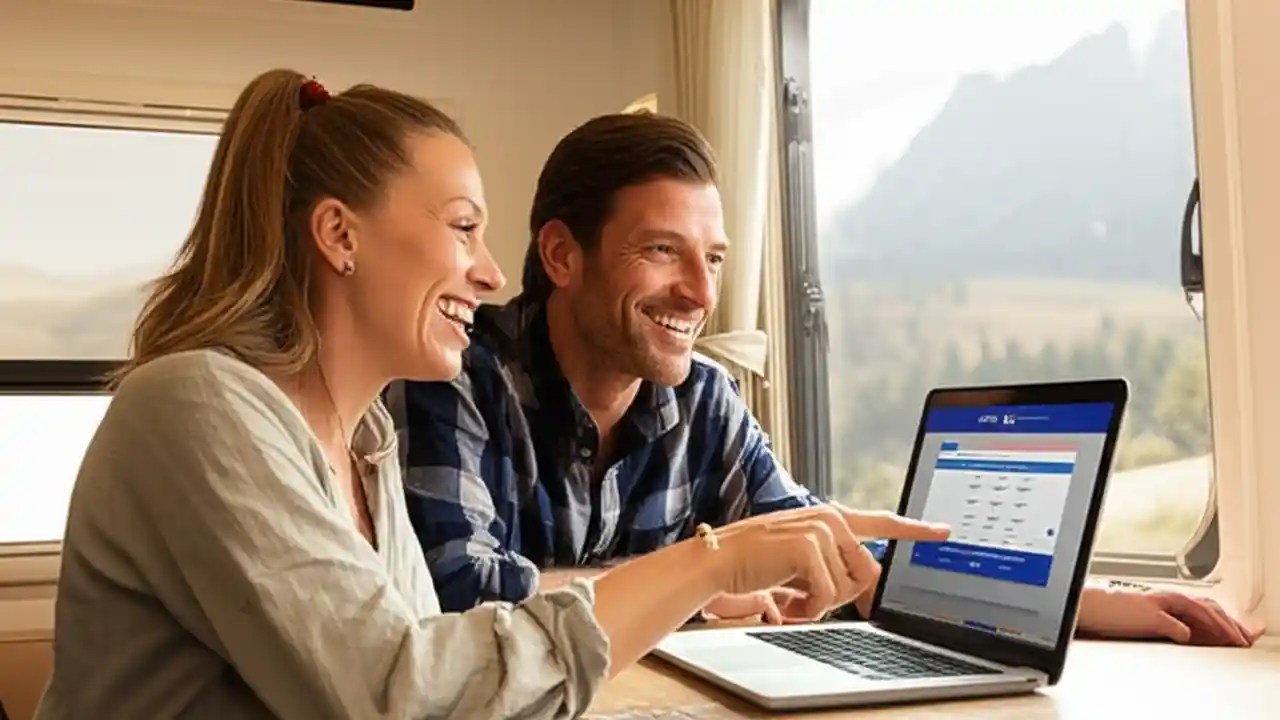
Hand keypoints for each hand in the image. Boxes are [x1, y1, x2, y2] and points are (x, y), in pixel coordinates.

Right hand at [714, 505, 950, 621]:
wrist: (719, 559)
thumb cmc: (757, 562)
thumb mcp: (803, 560)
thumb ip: (835, 563)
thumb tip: (865, 585)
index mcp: (831, 519)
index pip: (881, 523)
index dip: (915, 529)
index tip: (943, 530)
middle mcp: (830, 519)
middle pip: (869, 572)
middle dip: (844, 596)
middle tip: (810, 601)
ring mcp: (820, 529)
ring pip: (849, 586)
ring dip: (822, 604)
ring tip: (794, 599)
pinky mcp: (808, 545)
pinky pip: (828, 593)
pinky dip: (810, 608)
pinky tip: (789, 602)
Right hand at [1077, 586, 1261, 646]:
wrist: (1083, 608)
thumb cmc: (1108, 615)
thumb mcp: (1144, 621)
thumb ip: (1167, 624)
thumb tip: (1185, 634)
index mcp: (1164, 600)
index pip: (1203, 607)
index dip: (1224, 620)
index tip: (1238, 633)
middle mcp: (1164, 598)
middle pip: (1207, 606)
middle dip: (1230, 622)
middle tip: (1244, 637)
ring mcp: (1156, 603)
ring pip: (1198, 609)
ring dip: (1218, 625)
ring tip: (1231, 639)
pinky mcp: (1146, 613)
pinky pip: (1172, 620)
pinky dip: (1185, 627)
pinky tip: (1190, 637)